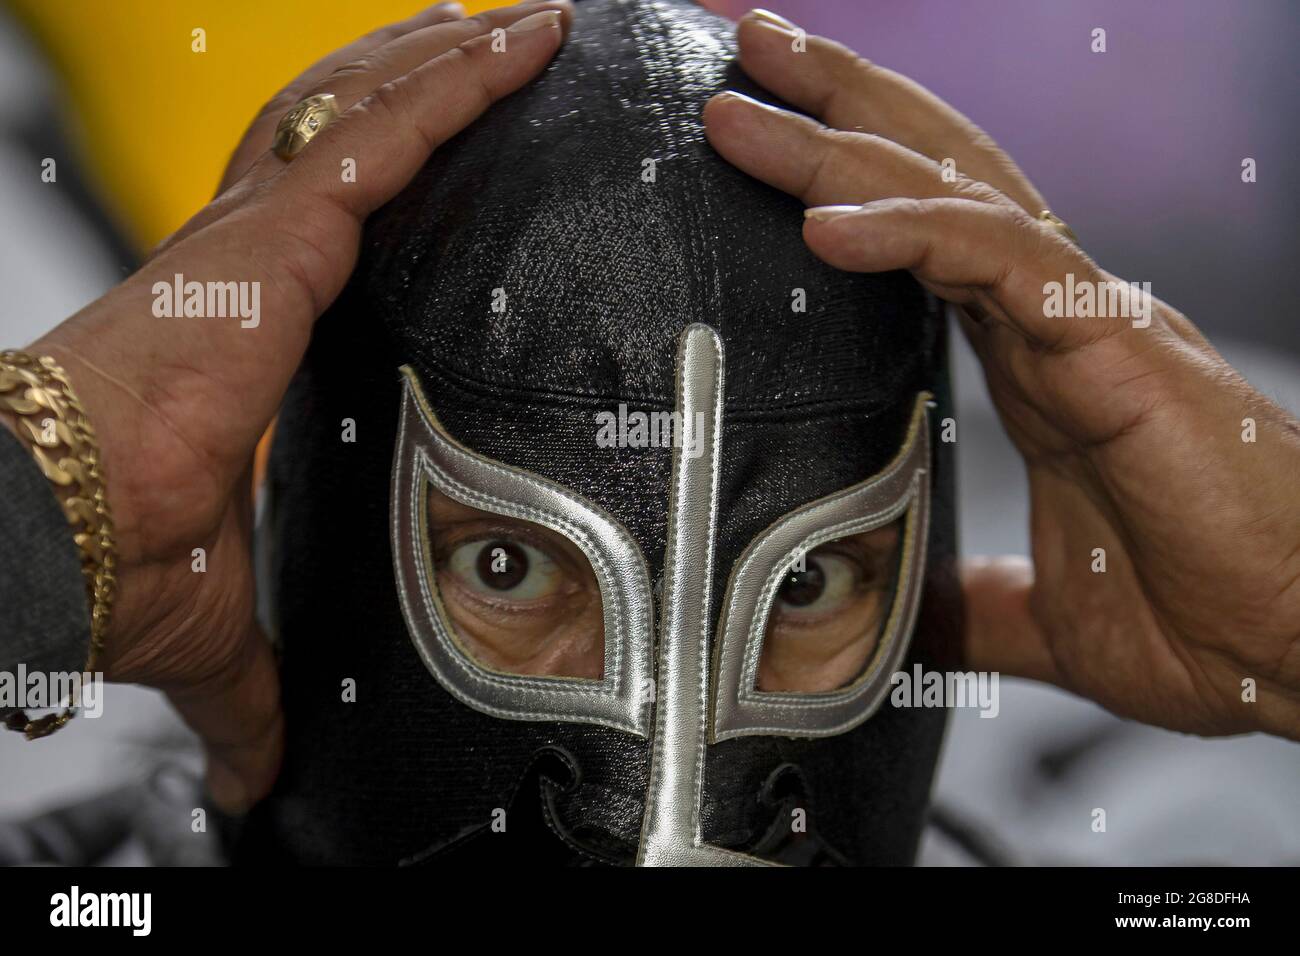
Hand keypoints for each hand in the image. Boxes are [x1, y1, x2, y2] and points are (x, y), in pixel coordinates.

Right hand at [21, 0, 572, 810]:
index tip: (439, 135)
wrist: (46, 525)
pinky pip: (381, 136)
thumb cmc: (106, 546)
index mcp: (241, 319)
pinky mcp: (275, 237)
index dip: (382, 162)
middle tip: (494, 40)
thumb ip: (249, 684)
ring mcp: (260, 236)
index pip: (326, 213)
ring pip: (365, 111)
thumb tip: (260, 775)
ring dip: (443, 61)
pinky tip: (503, 47)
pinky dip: (446, 87)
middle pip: (345, 133)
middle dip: (421, 78)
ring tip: (516, 24)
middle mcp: (248, 257)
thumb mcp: (214, 614)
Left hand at [704, 9, 1299, 738]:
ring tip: (742, 105)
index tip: (761, 137)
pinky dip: (913, 230)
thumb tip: (906, 617)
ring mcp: (1086, 319)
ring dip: (840, 143)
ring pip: (952, 193)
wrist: (1297, 650)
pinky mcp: (1117, 346)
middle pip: (931, 174)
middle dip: (830, 106)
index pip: (924, 234)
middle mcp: (1054, 315)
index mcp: (1033, 356)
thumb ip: (973, 598)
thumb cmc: (1202, 617)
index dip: (844, 176)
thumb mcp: (1046, 608)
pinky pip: (1005, 260)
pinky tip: (828, 221)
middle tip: (742, 50)